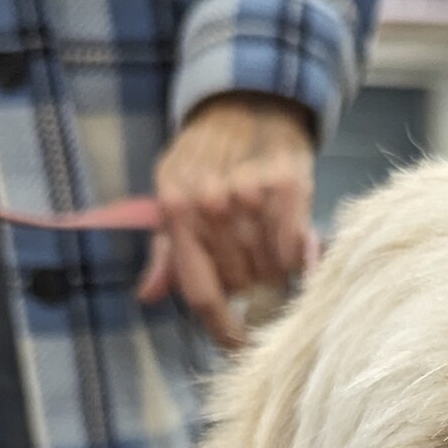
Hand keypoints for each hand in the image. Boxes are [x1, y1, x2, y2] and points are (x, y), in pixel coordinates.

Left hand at [139, 93, 316, 348]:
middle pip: (241, 285)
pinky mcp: (288, 187)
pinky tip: (292, 241)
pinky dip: (299, 254)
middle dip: (248, 283)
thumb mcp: (172, 196)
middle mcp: (211, 203)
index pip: (201, 291)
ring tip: (269, 242)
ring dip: (274, 268)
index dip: (222, 327)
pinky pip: (298, 250)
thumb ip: (166, 249)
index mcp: (176, 210)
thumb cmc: (206, 158)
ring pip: (272, 271)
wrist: (246, 104)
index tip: (237, 344)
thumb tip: (148, 295)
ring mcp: (251, 195)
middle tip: (251, 260)